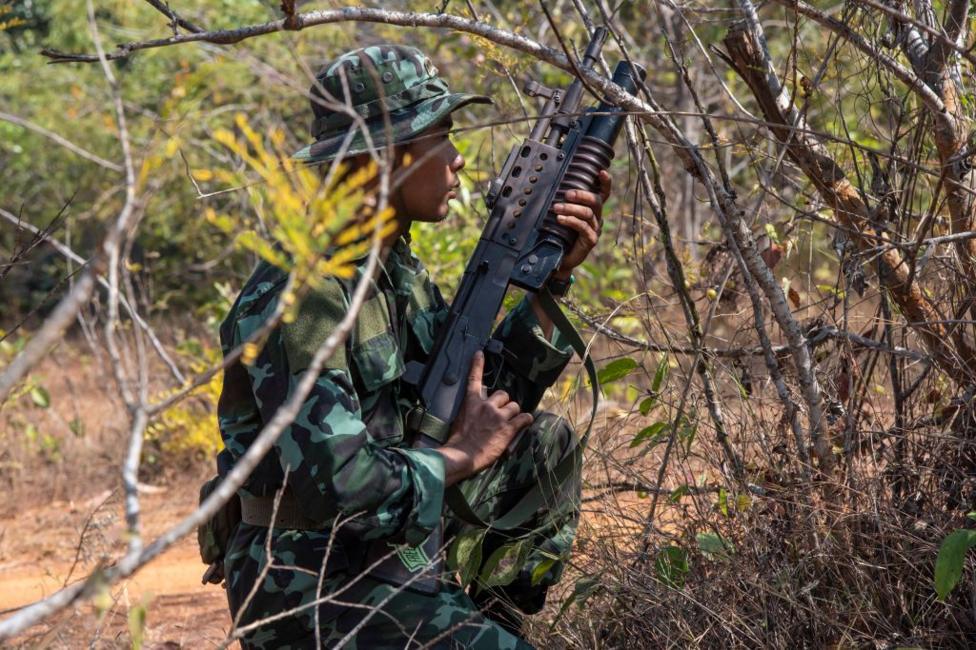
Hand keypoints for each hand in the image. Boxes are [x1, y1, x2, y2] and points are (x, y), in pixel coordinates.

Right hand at [436, 351, 533, 484]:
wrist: (462, 455)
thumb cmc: (458, 440)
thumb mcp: (460, 419)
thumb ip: (470, 409)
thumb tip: (478, 403)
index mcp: (471, 402)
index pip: (474, 378)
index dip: (477, 364)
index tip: (479, 353)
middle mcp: (487, 405)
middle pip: (503, 394)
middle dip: (504, 403)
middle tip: (501, 414)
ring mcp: (499, 416)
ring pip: (514, 406)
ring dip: (513, 413)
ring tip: (509, 423)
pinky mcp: (508, 428)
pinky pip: (524, 418)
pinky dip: (525, 420)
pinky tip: (524, 423)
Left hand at [550, 169, 611, 276]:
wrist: (561, 257)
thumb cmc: (561, 233)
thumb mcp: (564, 215)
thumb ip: (565, 203)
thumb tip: (555, 187)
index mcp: (593, 210)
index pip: (603, 194)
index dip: (605, 183)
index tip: (601, 171)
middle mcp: (597, 218)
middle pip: (597, 202)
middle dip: (583, 195)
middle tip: (567, 194)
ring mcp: (595, 230)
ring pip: (588, 214)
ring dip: (571, 208)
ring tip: (557, 208)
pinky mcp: (590, 241)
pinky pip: (583, 227)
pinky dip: (571, 221)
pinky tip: (560, 219)